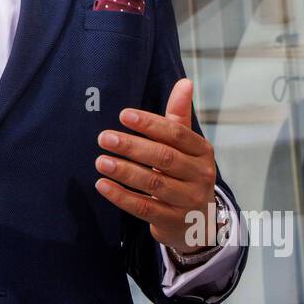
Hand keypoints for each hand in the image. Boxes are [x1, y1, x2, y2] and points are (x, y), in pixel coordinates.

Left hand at [93, 78, 219, 254]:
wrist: (198, 222)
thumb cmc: (186, 174)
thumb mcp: (187, 146)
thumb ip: (179, 116)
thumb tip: (184, 82)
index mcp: (202, 152)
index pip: (176, 134)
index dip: (150, 124)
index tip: (123, 115)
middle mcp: (200, 176)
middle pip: (164, 158)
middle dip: (132, 147)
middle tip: (104, 138)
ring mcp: (188, 201)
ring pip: (154, 183)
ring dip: (124, 171)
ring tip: (100, 161)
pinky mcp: (173, 221)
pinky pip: (144, 208)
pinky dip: (121, 196)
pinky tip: (103, 185)